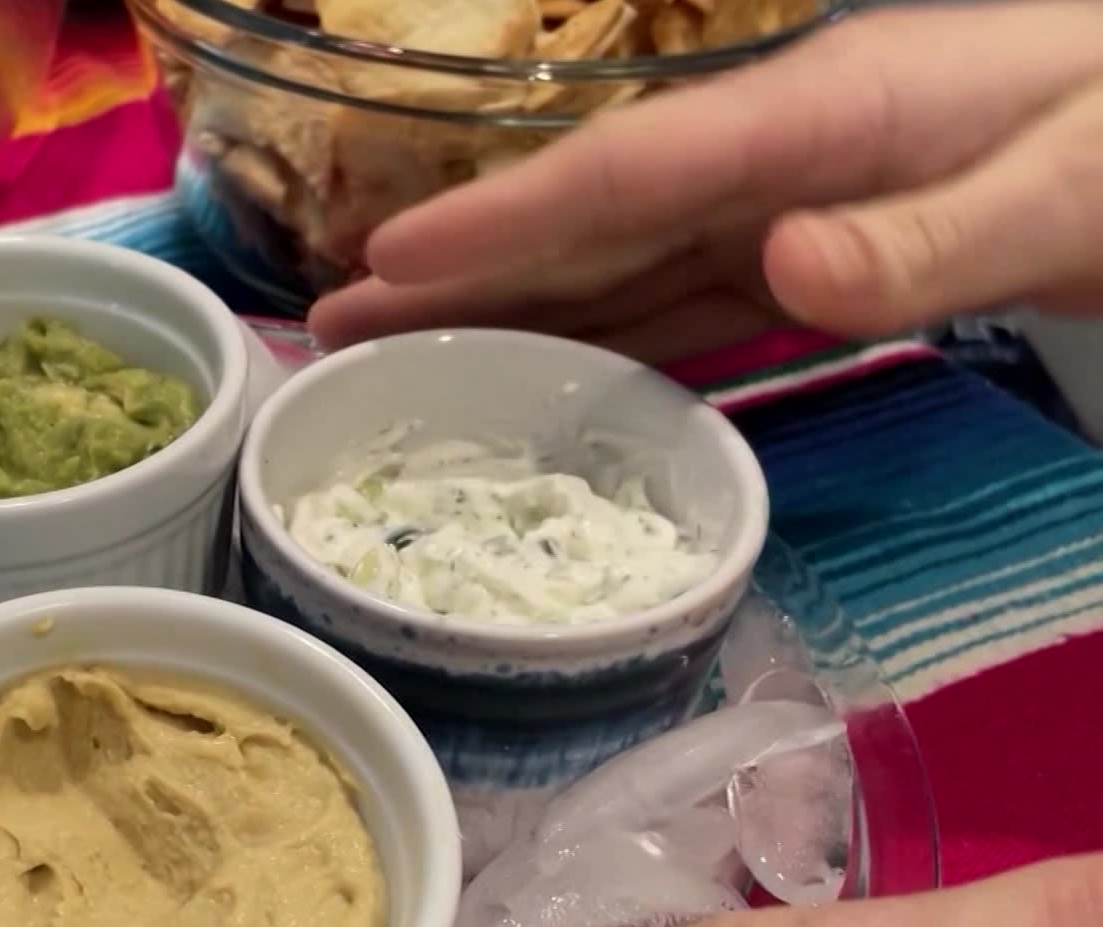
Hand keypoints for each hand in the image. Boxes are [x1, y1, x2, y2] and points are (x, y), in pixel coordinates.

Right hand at [308, 0, 1102, 363]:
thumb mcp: (1062, 189)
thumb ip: (923, 240)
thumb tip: (782, 268)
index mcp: (816, 115)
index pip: (630, 168)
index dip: (505, 215)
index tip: (394, 258)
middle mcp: (771, 157)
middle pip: (588, 219)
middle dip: (459, 266)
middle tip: (334, 317)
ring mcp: (782, 207)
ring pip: (616, 268)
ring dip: (506, 310)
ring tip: (396, 349)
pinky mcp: (805, 255)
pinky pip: (682, 308)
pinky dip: (604, 342)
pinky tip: (540, 374)